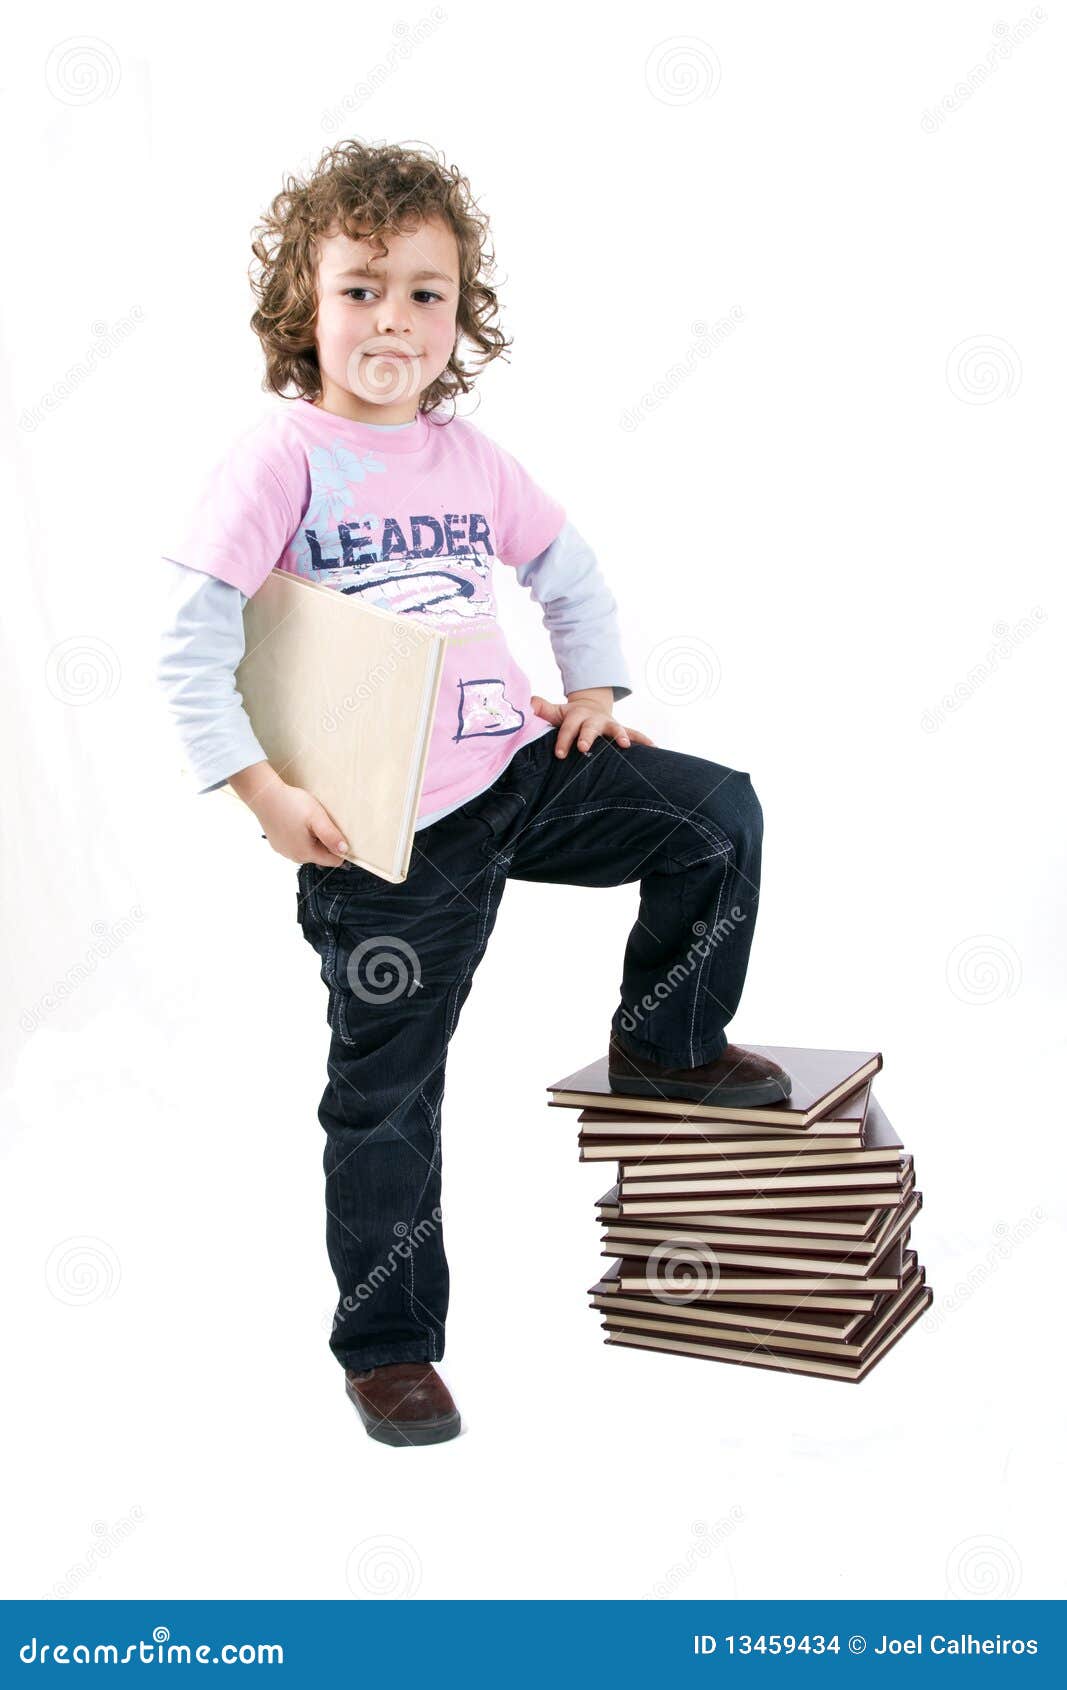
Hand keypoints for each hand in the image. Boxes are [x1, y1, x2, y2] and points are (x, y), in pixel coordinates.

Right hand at [229, 763, 349, 865]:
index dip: (339, 847)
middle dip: (324, 840)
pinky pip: (296, 843)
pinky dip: (299, 835)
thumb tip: (344, 851)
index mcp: (305, 853)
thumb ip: (331, 836)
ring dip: (312, 837)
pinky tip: (296, 820)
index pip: (333, 860)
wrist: (264, 794)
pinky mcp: (277, 843)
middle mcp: (294, 857)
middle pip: (320, 855)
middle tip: (319, 821)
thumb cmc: (291, 804)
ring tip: (306, 819)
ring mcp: (284, 851)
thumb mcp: (317, 818)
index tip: (336, 830)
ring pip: (308, 849)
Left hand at [530, 689, 655, 758]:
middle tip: (584, 747)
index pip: (568, 727)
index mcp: (577, 716)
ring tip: (625, 745)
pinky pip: (635, 733)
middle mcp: (594, 719)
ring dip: (621, 736)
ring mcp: (609, 724)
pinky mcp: (621, 729)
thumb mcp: (556, 712)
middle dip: (588, 737)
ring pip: (616, 729)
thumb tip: (528, 705)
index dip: (564, 739)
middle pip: (590, 728)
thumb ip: (542, 709)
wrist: (591, 707)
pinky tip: (653, 747)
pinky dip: (643, 739)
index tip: (560, 753)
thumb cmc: (570, 717)